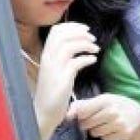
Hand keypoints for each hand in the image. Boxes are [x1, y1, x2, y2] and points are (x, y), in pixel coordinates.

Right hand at [31, 22, 98, 139]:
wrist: (44, 113)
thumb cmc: (52, 93)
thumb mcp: (55, 71)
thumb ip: (62, 58)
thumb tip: (76, 46)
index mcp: (45, 55)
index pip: (56, 31)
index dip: (72, 26)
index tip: (85, 29)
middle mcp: (48, 59)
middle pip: (63, 36)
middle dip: (81, 33)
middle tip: (93, 38)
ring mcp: (54, 69)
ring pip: (69, 46)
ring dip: (85, 44)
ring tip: (95, 49)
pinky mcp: (62, 80)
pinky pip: (76, 63)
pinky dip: (86, 58)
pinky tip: (93, 60)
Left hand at [66, 93, 139, 139]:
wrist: (137, 115)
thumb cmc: (115, 106)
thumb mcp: (101, 100)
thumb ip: (82, 105)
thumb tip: (66, 115)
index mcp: (105, 100)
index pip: (82, 111)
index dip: (79, 115)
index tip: (83, 115)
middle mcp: (113, 111)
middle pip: (86, 124)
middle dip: (87, 123)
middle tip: (95, 120)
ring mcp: (119, 123)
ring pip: (94, 132)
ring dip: (96, 130)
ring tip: (104, 124)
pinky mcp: (124, 133)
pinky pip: (104, 138)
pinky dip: (105, 135)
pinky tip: (111, 129)